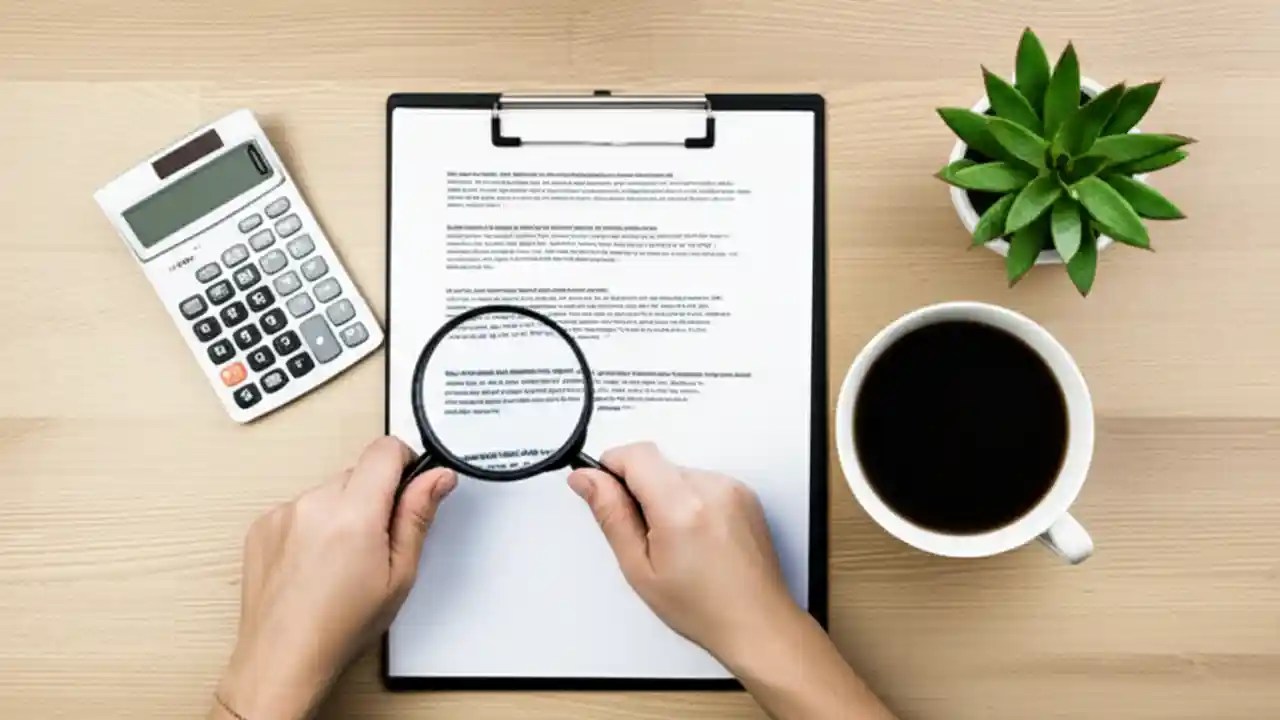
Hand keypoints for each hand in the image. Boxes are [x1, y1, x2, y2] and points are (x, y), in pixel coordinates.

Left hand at [214, 437, 455, 719]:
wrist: (283, 658)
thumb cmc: (340, 627)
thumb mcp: (399, 574)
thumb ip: (418, 516)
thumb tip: (437, 477)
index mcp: (353, 514)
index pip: (384, 450)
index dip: (404, 462)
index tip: (409, 486)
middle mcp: (314, 504)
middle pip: (357, 472)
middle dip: (374, 496)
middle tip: (376, 543)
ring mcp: (283, 513)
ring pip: (329, 490)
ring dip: (342, 511)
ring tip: (341, 560)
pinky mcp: (263, 525)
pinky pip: (300, 508)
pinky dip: (313, 525)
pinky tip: (316, 563)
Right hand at [568, 444, 895, 719]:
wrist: (756, 621)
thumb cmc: (704, 607)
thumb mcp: (639, 568)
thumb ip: (611, 514)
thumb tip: (588, 479)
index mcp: (681, 507)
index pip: (635, 455)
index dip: (611, 467)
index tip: (603, 488)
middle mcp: (712, 489)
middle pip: (657, 464)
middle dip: (640, 491)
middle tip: (645, 536)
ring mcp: (733, 488)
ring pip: (679, 474)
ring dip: (667, 497)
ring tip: (677, 543)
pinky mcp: (744, 493)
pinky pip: (703, 483)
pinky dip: (692, 502)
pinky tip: (697, 538)